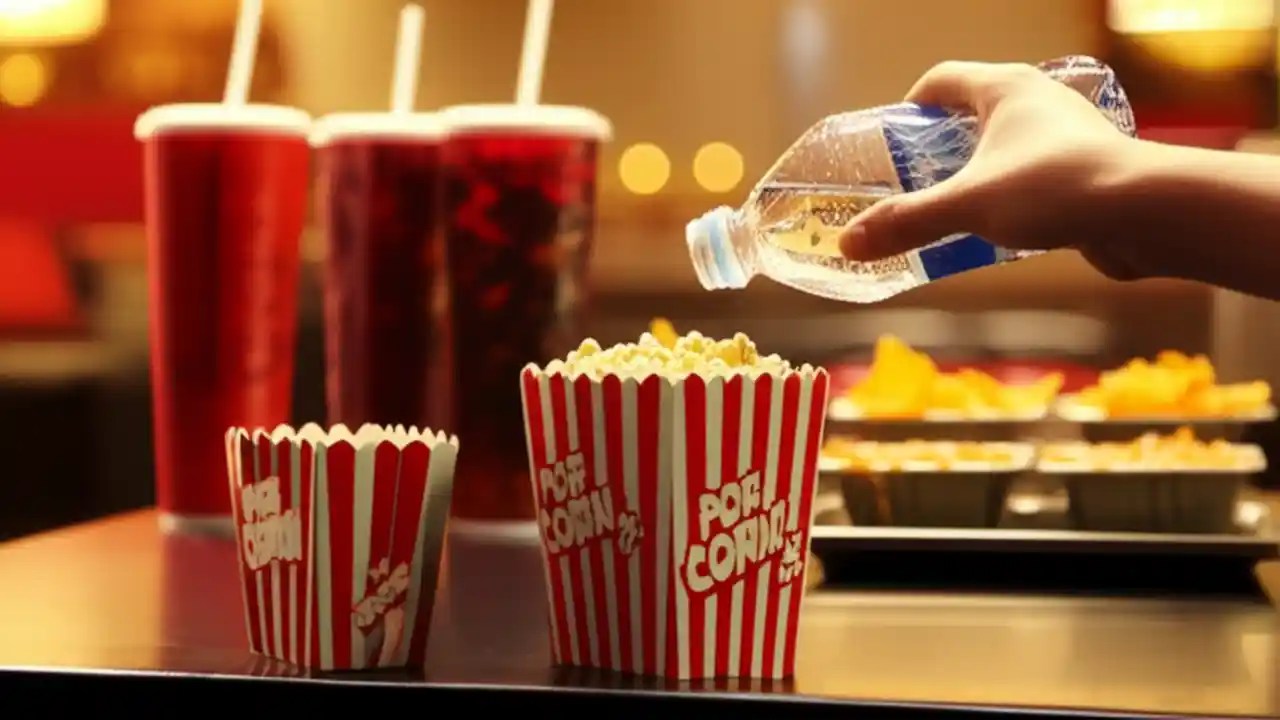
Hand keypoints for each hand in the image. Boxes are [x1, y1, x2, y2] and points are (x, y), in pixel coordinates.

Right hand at [839, 61, 1145, 279]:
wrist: (1148, 214)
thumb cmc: (1057, 189)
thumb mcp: (969, 206)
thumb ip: (907, 222)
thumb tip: (846, 244)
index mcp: (1005, 88)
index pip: (941, 82)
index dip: (908, 110)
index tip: (888, 148)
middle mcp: (1036, 102)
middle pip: (969, 117)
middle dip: (935, 153)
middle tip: (908, 189)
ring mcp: (1063, 137)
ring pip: (1000, 151)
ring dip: (971, 180)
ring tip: (947, 216)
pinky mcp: (1083, 172)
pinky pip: (1028, 180)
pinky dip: (1004, 201)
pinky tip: (994, 235)